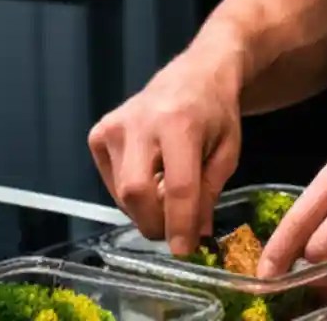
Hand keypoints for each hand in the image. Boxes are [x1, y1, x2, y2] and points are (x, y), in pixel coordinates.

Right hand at [88, 37, 242, 255]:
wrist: (193, 76)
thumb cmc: (215, 113)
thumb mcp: (227, 152)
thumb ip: (210, 193)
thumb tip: (194, 235)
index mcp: (180, 124)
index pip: (177, 186)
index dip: (180, 224)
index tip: (185, 250)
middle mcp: (140, 123)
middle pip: (137, 193)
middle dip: (156, 223)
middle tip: (175, 231)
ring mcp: (114, 127)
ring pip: (122, 192)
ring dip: (146, 209)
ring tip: (168, 196)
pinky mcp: (99, 134)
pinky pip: (111, 181)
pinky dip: (131, 194)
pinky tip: (150, 178)